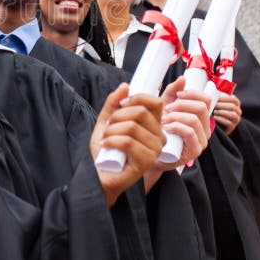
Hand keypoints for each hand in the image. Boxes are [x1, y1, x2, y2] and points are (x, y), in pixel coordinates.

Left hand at [91, 84, 164, 205]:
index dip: (136, 98)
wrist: (100, 174)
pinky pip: (128, 142)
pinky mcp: (146, 162)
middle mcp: (159, 137)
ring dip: (111, 130)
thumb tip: (125, 86)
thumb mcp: (107, 121)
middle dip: (118, 116)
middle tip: (108, 127)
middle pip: (141, 112)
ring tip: (106, 139)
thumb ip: (114, 103)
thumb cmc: (106, 149)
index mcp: (154, 125)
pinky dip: (112, 141)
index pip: (155, 102)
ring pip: (132, 127)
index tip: (120, 106)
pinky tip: (107, 146)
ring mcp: (155, 150)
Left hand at [155, 77, 210, 169]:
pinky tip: (166, 128)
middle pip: (201, 107)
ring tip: (164, 120)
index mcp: (201, 117)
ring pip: (194, 119)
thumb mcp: (164, 107)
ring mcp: (202, 141)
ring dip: (175, 116)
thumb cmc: (159, 130)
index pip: (206, 99)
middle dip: (181, 104)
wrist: (151, 154)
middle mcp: (205, 128)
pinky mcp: (195, 151)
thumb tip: (182, 79)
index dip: (192, 93)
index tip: (177, 95)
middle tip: (167, 110)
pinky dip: (176, 126)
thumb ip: (172, 93)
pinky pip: (190, 132)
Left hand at [213, 94, 241, 134]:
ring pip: (233, 114)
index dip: (225, 98)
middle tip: (214, 105)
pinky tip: (215, 117)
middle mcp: (238, 111)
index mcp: (235, 103)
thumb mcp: (218, 103)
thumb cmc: (216, 111)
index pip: (233, 99)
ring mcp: (236, 120)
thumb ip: (217, 98)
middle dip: (222, 105)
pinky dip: (221, 119)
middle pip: (233, 107)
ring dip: (222, 112)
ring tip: (214, 111)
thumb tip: (211, 91)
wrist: (217, 125)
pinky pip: (229, 123)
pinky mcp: (232, 127)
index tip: (217, 98)